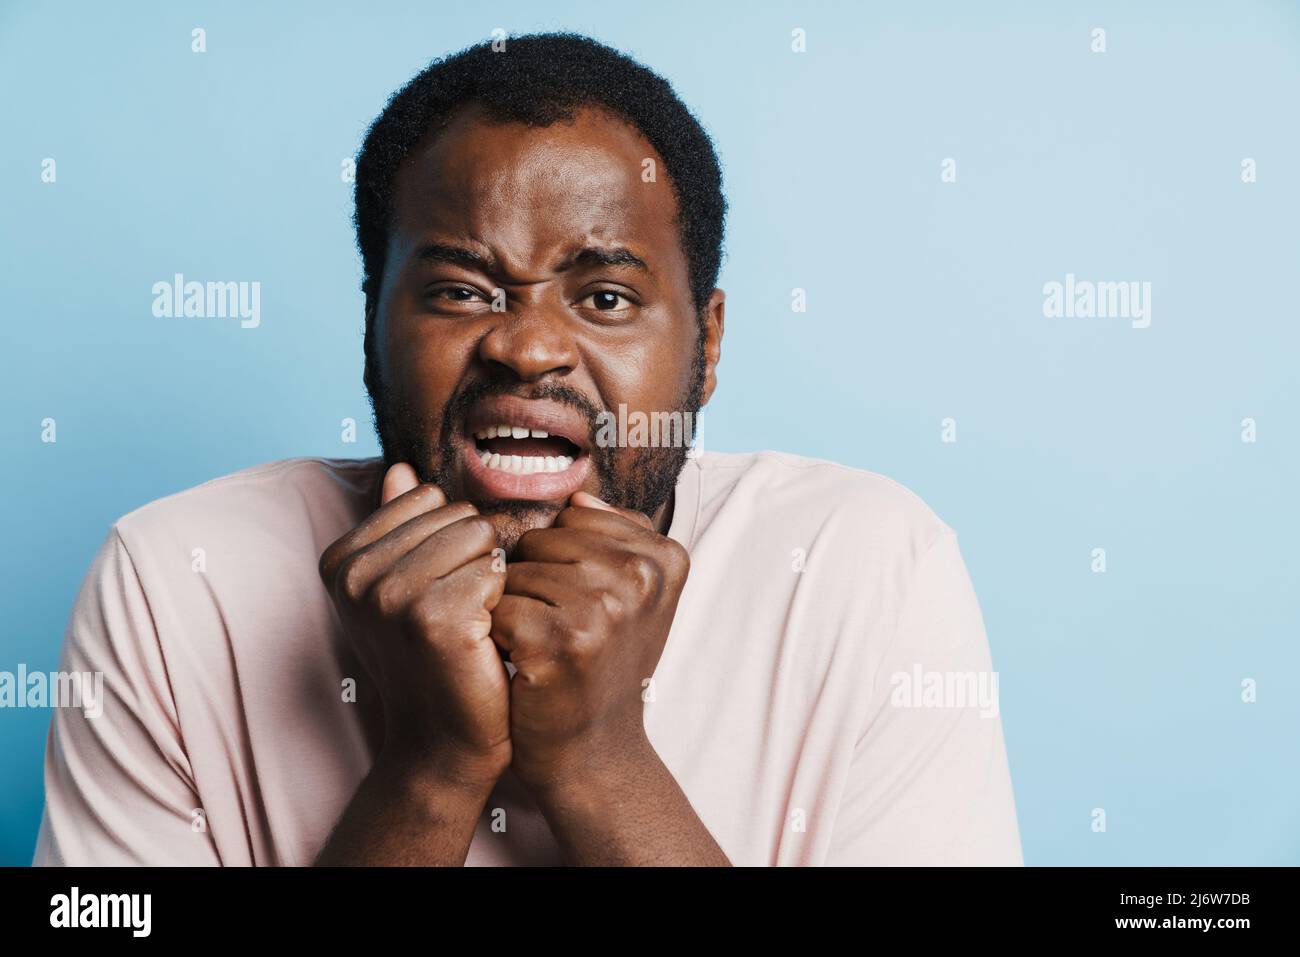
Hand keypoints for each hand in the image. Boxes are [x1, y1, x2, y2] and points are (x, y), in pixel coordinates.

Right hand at [318, 463, 509, 786]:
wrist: (442, 740)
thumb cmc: (431, 658)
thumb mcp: (401, 588)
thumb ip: (397, 524)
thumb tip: (399, 467)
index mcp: (341, 559)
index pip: (426, 496)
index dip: (448, 542)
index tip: (431, 593)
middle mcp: (355, 574)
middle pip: (457, 514)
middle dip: (472, 559)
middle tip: (455, 615)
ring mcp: (390, 596)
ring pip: (480, 537)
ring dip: (489, 580)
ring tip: (469, 624)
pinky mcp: (434, 618)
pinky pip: (495, 571)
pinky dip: (502, 603)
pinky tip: (482, 641)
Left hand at [490, 491, 689, 794]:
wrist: (593, 750)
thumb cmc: (604, 664)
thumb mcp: (634, 596)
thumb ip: (614, 536)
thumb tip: (576, 494)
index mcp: (665, 557)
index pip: (575, 515)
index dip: (563, 559)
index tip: (586, 605)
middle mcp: (641, 577)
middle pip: (543, 538)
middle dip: (535, 580)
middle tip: (561, 631)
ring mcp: (604, 608)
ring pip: (516, 570)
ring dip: (514, 607)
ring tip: (542, 646)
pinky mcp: (561, 640)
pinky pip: (498, 604)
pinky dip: (496, 634)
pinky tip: (522, 662)